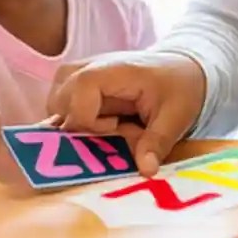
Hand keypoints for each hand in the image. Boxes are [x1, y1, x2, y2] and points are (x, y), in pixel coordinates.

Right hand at [48, 51, 205, 176]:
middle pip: (59, 103)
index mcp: (112, 70)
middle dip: (82, 128)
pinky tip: (105, 126)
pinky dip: (79, 125)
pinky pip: (62, 111)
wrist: (181, 71)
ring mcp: (78, 75)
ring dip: (79, 127)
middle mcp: (87, 67)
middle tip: (114, 131)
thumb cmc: (179, 88)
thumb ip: (157, 143)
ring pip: (56, 108)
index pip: (78, 94)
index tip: (114, 129)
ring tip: (111, 127)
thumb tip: (146, 170)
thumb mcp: (176, 117)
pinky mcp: (75, 87)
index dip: (89, 121)